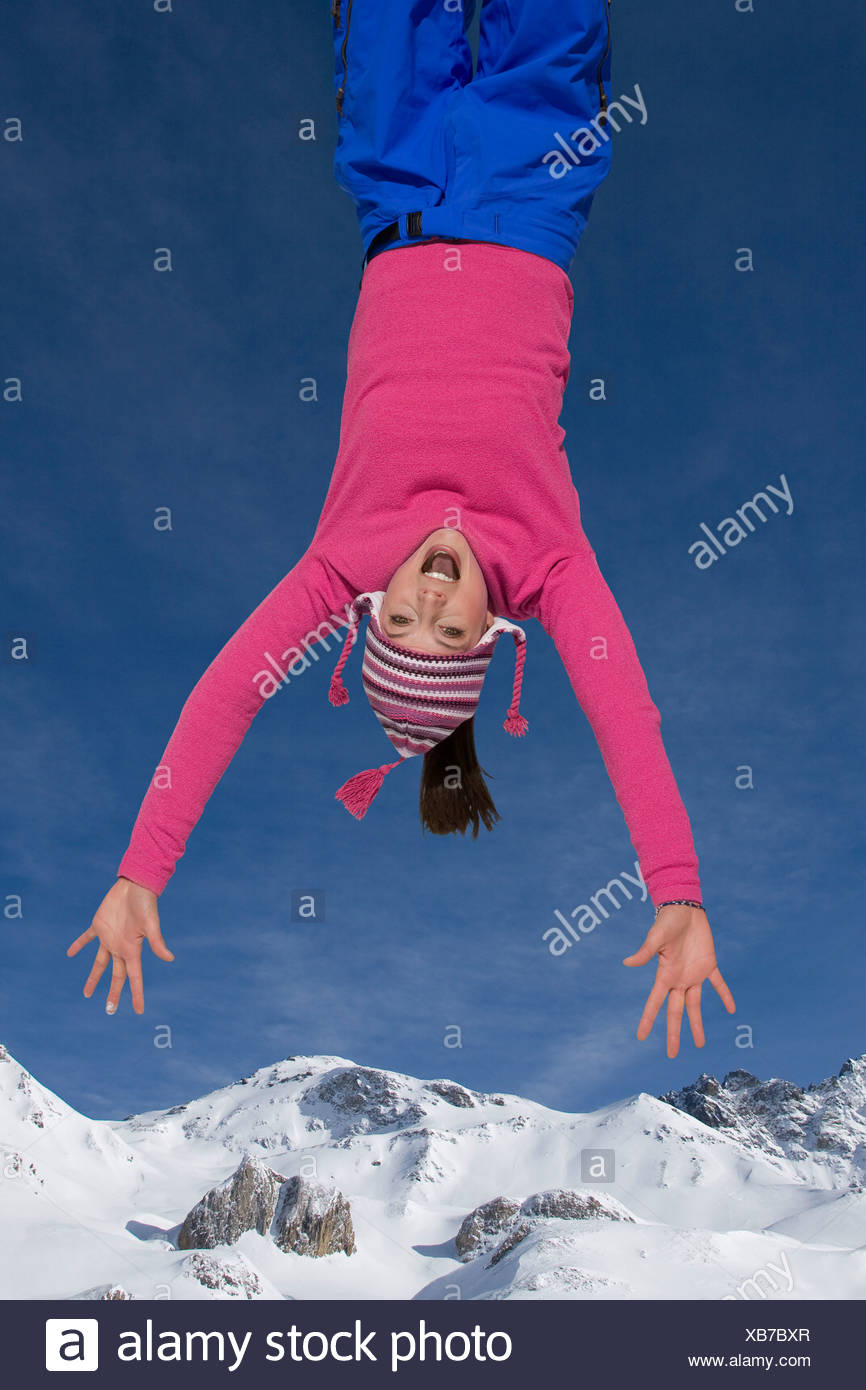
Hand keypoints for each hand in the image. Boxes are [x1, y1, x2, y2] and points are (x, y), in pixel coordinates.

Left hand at [67, 877, 173, 1014]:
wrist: (135, 884)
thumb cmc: (146, 904)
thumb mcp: (151, 925)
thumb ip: (157, 942)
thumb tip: (169, 959)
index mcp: (132, 949)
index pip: (134, 978)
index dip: (136, 995)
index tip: (139, 1011)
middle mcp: (120, 947)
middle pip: (116, 976)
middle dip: (113, 993)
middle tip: (110, 1010)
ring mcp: (109, 937)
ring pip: (100, 963)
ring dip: (93, 977)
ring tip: (86, 993)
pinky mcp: (99, 925)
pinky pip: (87, 938)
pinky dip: (79, 945)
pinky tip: (70, 953)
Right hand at [622, 905, 734, 1057]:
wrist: (684, 907)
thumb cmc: (667, 920)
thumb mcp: (655, 937)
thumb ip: (644, 952)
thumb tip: (627, 963)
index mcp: (665, 974)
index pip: (655, 1003)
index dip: (647, 1020)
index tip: (640, 1037)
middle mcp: (679, 979)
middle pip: (676, 1012)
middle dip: (674, 1033)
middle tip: (672, 1054)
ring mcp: (694, 974)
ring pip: (695, 1005)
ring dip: (698, 1024)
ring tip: (700, 1044)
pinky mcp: (709, 964)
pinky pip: (718, 983)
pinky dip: (724, 995)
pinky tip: (731, 1008)